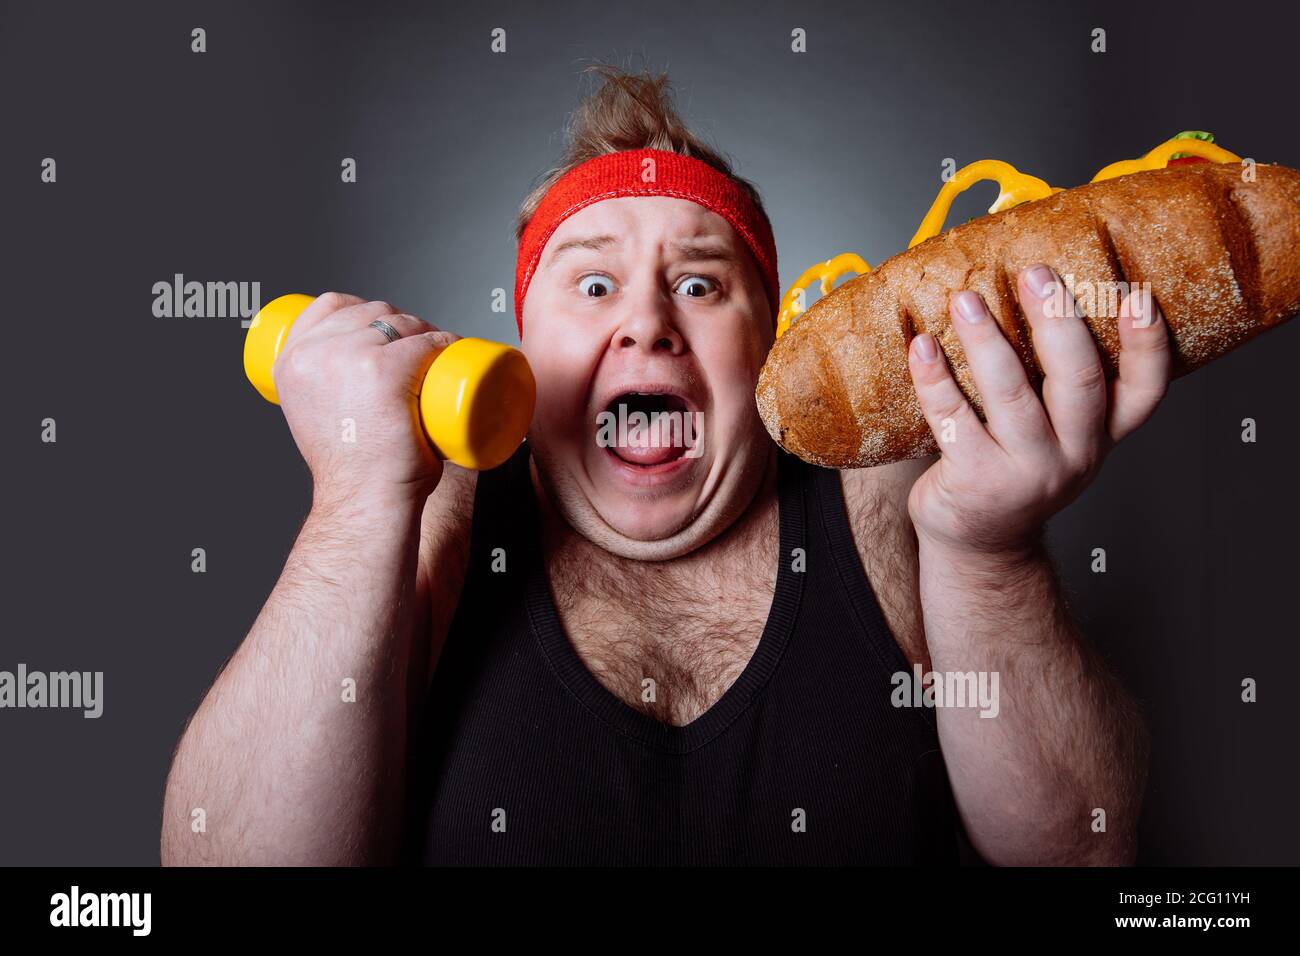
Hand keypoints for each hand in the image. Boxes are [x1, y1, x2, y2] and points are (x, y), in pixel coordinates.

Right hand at [272, 292, 461, 507]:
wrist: (363, 501)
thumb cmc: (349, 470)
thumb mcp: (316, 416)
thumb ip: (324, 391)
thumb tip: (349, 379)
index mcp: (290, 362)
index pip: (329, 305)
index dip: (364, 308)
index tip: (385, 328)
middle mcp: (314, 354)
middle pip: (371, 312)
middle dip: (402, 323)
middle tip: (420, 351)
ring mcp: (350, 358)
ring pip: (401, 323)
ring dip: (425, 331)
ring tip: (436, 355)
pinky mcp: (385, 370)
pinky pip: (425, 342)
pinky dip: (444, 342)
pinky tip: (450, 349)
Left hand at [905, 264, 1171, 559]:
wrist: (978, 542)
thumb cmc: (1012, 470)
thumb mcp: (1055, 434)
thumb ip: (1055, 383)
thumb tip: (1027, 292)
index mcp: (1100, 434)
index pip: (1145, 391)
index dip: (1147, 345)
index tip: (1138, 296)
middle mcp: (1073, 453)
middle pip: (1079, 381)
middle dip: (1058, 322)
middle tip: (1035, 274)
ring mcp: (1025, 470)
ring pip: (1011, 395)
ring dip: (986, 341)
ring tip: (965, 300)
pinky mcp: (976, 480)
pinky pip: (953, 420)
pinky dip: (934, 379)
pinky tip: (921, 347)